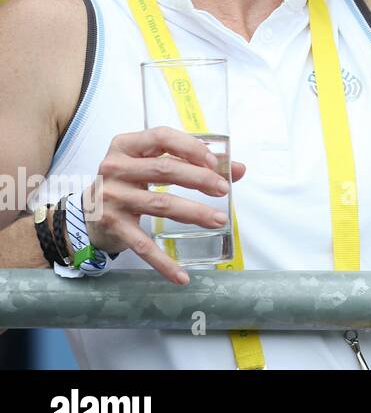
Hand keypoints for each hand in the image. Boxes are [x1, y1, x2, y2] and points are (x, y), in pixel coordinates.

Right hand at [82, 126, 246, 284]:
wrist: (89, 212)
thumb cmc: (131, 180)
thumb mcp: (153, 162)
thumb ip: (194, 161)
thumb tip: (239, 169)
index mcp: (126, 145)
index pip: (161, 136)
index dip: (190, 147)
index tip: (214, 162)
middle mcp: (114, 168)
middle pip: (165, 169)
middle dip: (200, 179)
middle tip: (224, 190)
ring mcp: (111, 198)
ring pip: (160, 204)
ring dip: (194, 213)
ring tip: (218, 220)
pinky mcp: (112, 225)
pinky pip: (142, 245)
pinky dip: (164, 262)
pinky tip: (182, 276)